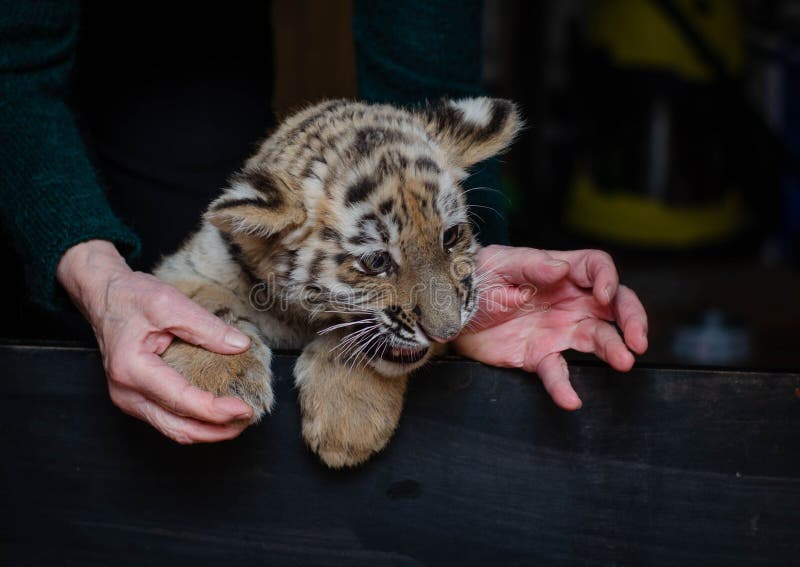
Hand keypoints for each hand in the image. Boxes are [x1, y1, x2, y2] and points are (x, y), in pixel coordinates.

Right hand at [57, 240, 253, 442]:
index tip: (245, 408)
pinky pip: (169, 420)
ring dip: (207, 431)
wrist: (105, 297)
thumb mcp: (170, 303)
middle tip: (248, 419)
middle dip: (216, 430)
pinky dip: (195, 422)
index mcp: (132, 369)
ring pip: (173, 430)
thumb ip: (207, 327)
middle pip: (177, 428)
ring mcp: (129, 399)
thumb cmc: (132, 298)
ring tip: (239, 421)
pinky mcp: (136, 399)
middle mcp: (126, 392)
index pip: (181, 401)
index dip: (215, 410)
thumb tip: (240, 346)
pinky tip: (217, 414)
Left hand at [454, 245, 647, 409]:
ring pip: (597, 339)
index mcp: (561, 272)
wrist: (449, 310)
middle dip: (631, 319)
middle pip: (613, 306)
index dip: (608, 279)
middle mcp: (568, 300)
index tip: (605, 294)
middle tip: (638, 339)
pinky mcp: (539, 355)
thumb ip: (531, 265)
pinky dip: (564, 386)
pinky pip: (557, 372)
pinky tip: (571, 399)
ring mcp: (558, 329)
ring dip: (613, 350)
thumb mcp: (499, 264)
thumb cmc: (476, 278)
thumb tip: (561, 268)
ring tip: (623, 362)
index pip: (598, 268)